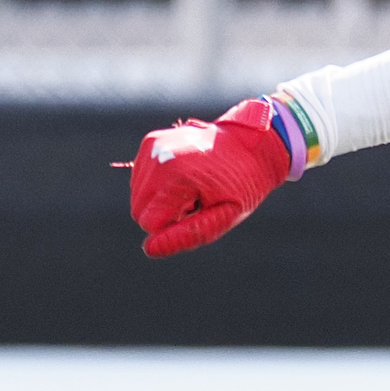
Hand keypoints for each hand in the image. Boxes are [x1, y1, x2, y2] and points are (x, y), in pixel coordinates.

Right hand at [129, 98, 288, 257]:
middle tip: (198, 201)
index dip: (174, 226)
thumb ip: (187, 235)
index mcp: (174, 176)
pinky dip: (160, 185)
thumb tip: (149, 249)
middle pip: (138, 211)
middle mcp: (156, 157)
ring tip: (194, 187)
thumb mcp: (224, 215)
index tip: (199, 211)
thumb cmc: (243, 183)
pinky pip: (141, 179)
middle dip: (165, 214)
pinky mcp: (150, 141)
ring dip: (162, 200)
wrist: (252, 144)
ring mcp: (151, 146)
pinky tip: (186, 175)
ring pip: (137, 196)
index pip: (148, 223)